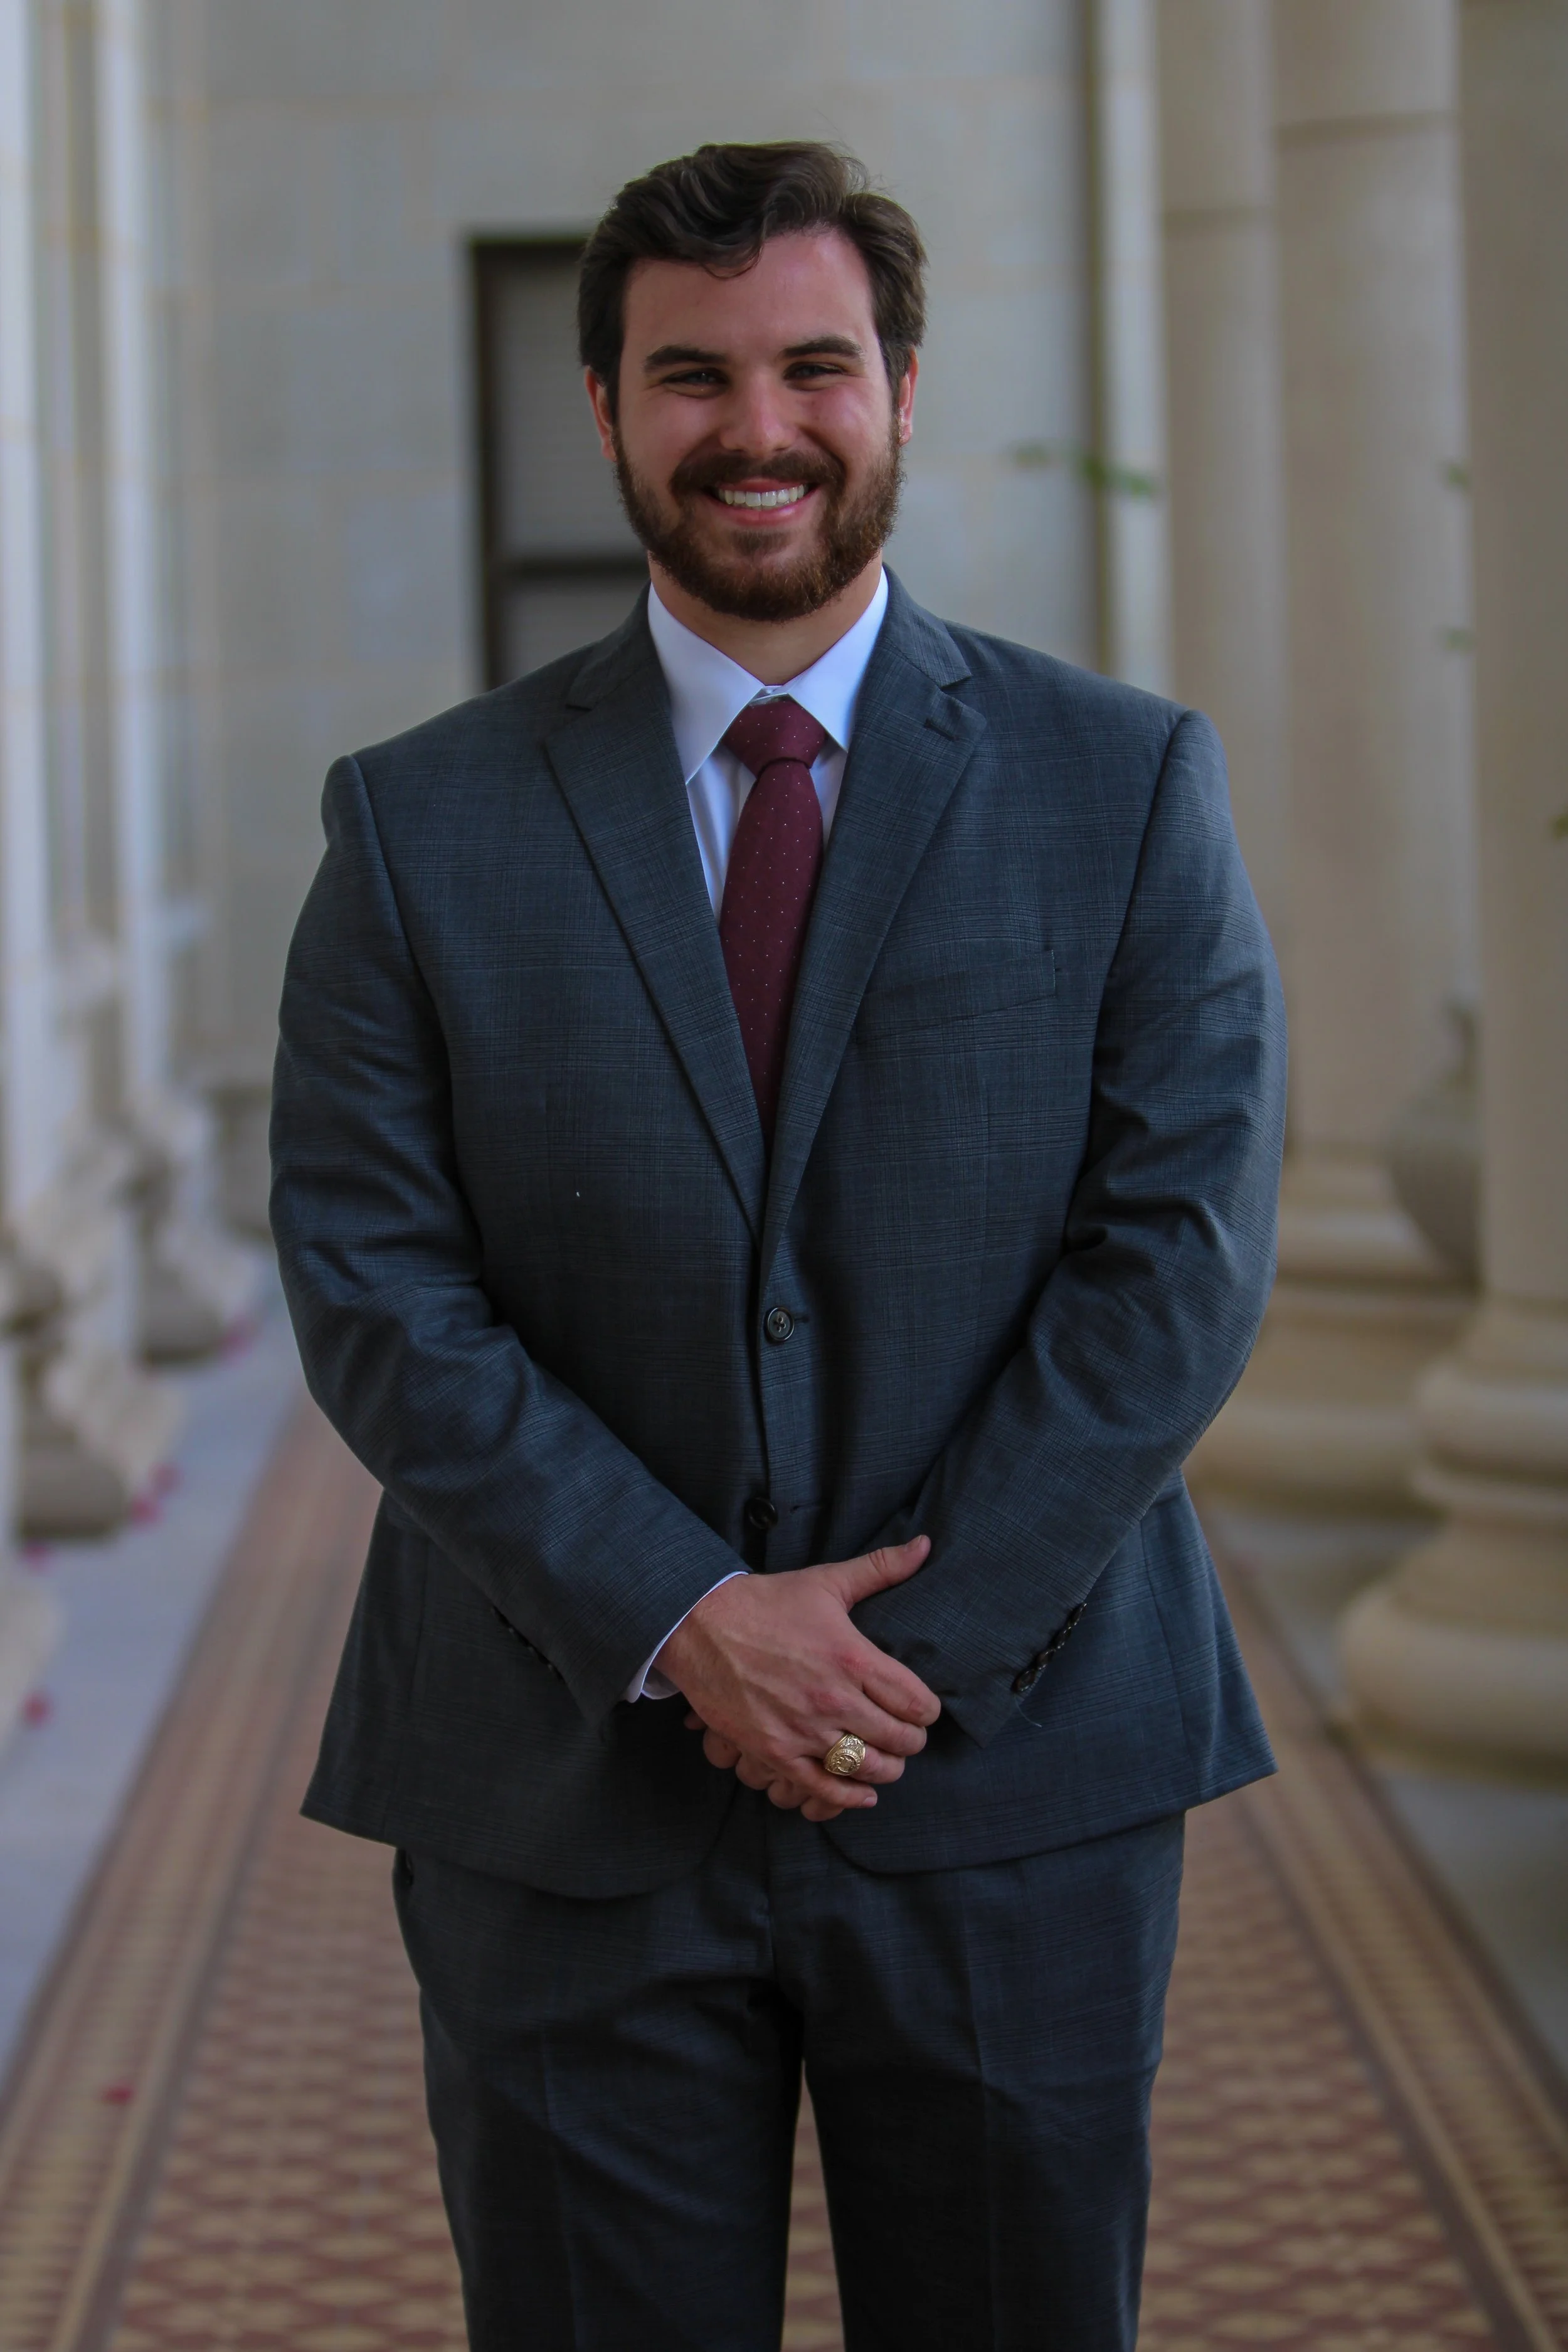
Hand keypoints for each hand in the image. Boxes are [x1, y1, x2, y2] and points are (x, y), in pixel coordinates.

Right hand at [656, 1537, 938, 1814]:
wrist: (700, 1624)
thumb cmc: (767, 1602)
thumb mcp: (827, 1581)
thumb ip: (881, 1568)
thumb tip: (924, 1545)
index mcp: (853, 1657)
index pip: (917, 1704)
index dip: (927, 1712)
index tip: (921, 1709)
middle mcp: (834, 1699)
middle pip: (900, 1741)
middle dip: (910, 1742)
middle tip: (904, 1735)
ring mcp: (803, 1730)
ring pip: (868, 1769)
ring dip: (884, 1769)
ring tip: (883, 1758)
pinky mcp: (774, 1752)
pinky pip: (823, 1788)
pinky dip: (848, 1796)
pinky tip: (861, 1793)